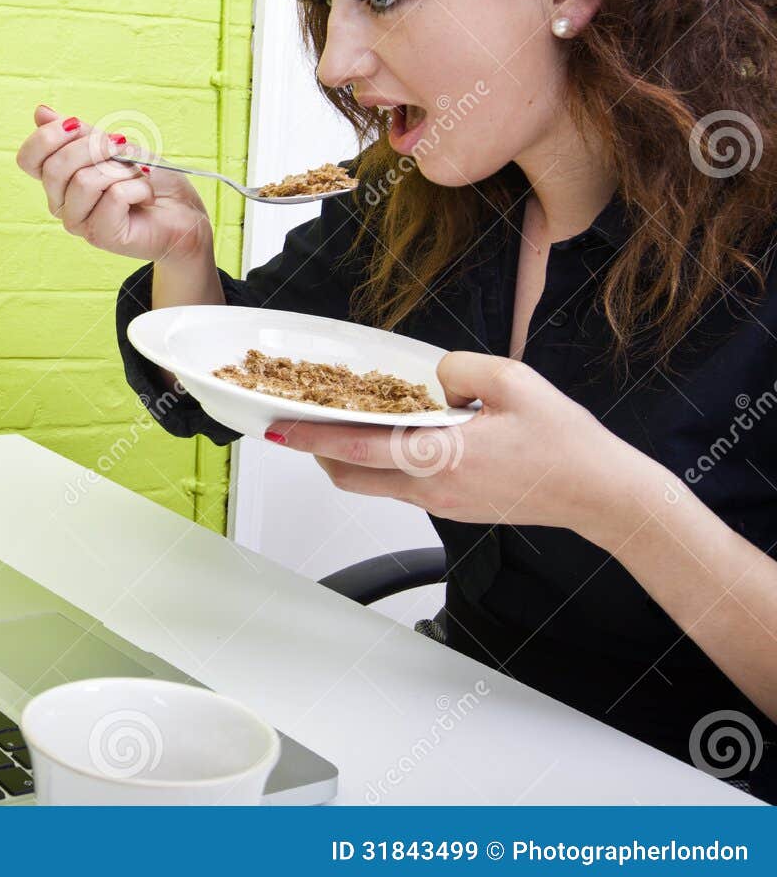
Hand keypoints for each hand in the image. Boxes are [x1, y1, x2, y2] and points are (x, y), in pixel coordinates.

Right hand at [16, 105, 212, 263]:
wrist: (183, 211)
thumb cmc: (149, 179)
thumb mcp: (112, 146)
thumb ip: (78, 133)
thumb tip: (40, 112)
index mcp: (58, 181)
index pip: (28, 158)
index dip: (47, 136)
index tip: (77, 125)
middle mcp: (61, 204)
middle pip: (56, 166)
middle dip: (94, 147)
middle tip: (122, 148)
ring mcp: (79, 223)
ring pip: (85, 181)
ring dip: (122, 170)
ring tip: (138, 178)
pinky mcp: (102, 236)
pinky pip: (114, 197)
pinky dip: (138, 188)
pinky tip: (145, 197)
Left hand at [264, 351, 664, 544]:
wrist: (601, 495)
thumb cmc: (566, 444)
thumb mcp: (514, 382)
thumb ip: (460, 369)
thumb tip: (433, 379)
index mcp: (439, 458)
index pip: (354, 448)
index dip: (309, 438)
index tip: (276, 428)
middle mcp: (431, 488)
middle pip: (349, 476)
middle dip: (317, 452)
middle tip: (297, 423)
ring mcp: (440, 504)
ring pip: (372, 484)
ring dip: (349, 457)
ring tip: (342, 423)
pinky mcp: (453, 507)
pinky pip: (401, 486)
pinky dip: (383, 463)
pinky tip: (394, 436)